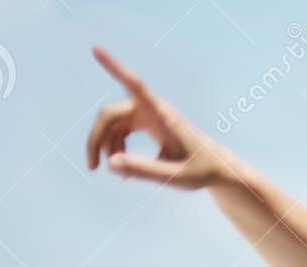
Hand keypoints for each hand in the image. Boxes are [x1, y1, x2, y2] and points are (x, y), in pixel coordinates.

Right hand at [85, 46, 236, 189]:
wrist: (215, 168)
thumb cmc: (200, 171)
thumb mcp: (174, 176)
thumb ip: (143, 170)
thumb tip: (110, 164)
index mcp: (162, 115)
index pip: (135, 86)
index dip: (114, 68)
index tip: (96, 49)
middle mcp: (151, 109)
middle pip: (110, 114)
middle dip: (97, 139)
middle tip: (91, 167)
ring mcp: (146, 115)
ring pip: (111, 124)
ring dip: (108, 148)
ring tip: (122, 176)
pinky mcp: (144, 123)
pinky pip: (118, 130)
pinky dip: (116, 149)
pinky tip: (124, 169)